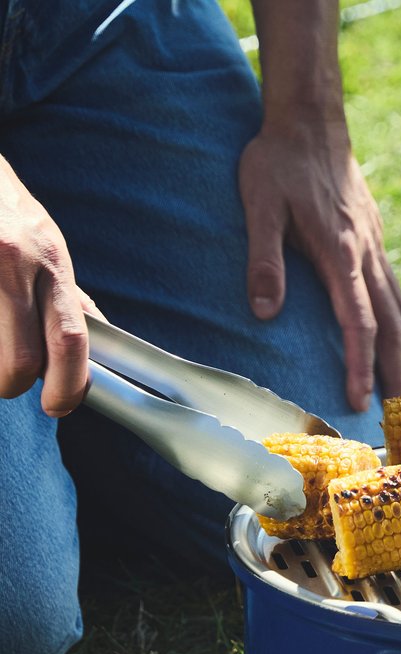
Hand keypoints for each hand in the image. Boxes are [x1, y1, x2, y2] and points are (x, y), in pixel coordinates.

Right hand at [0, 157, 98, 415]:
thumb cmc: (4, 211)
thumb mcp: (45, 244)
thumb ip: (66, 295)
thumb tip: (101, 338)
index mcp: (48, 260)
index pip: (70, 339)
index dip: (69, 384)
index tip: (59, 404)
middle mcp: (12, 260)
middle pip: (21, 357)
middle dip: (15, 384)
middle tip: (11, 384)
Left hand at [238, 120, 400, 411]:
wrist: (311, 119)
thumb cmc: (279, 159)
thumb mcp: (259, 203)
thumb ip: (265, 259)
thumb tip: (265, 313)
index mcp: (343, 253)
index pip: (359, 322)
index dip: (359, 365)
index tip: (359, 401)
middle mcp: (368, 256)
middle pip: (393, 327)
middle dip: (396, 373)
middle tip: (399, 415)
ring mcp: (377, 250)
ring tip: (400, 390)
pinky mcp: (375, 243)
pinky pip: (396, 295)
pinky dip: (399, 327)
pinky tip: (392, 343)